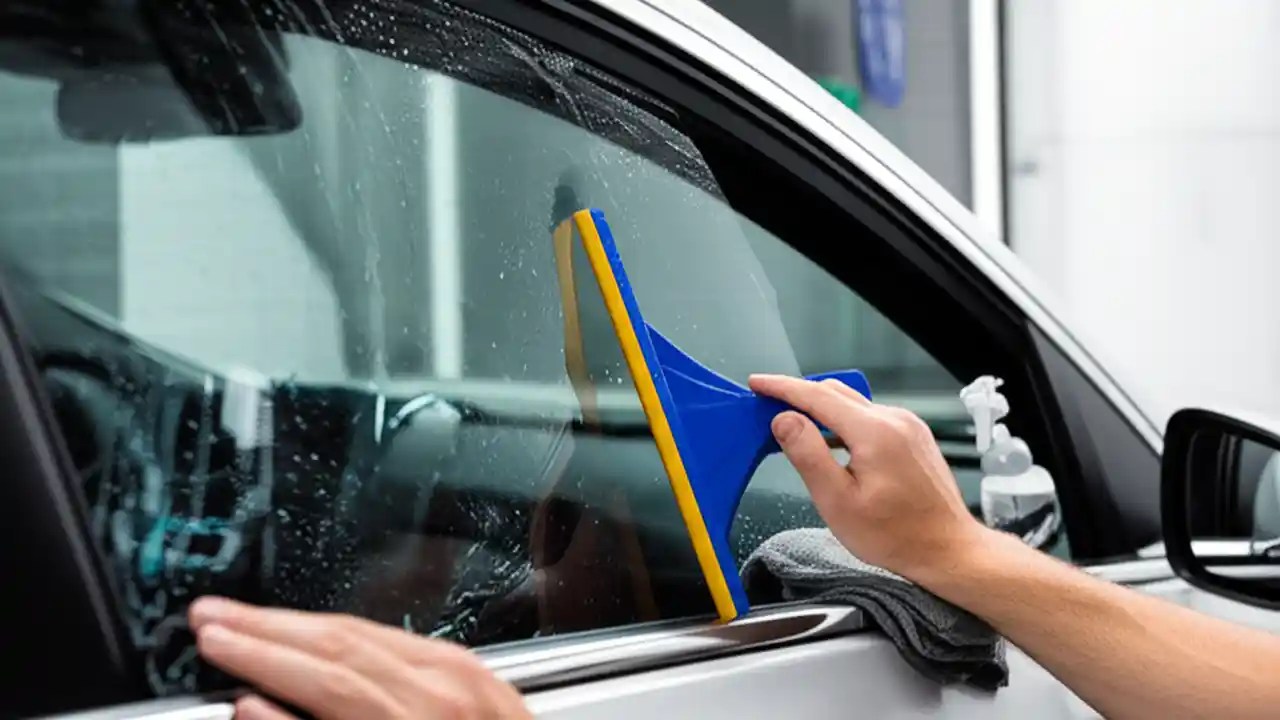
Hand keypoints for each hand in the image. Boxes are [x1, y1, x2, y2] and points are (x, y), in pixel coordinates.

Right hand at [189, 597, 529, 719]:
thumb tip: (254, 706)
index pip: (320, 674)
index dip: (257, 652)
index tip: (211, 638)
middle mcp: (443, 688)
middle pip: (338, 641)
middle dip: (266, 625)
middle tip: (211, 614)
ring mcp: (463, 674)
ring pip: (365, 631)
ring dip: (298, 621)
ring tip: (246, 616)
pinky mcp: (473, 671)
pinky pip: (398, 638)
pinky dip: (348, 631)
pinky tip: (316, 629)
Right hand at [748, 374, 987, 582]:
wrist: (947, 549)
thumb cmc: (895, 535)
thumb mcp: (838, 501)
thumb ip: (808, 455)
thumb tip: (784, 420)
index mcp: (874, 432)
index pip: (817, 396)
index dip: (782, 387)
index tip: (758, 383)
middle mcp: (895, 420)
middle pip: (836, 393)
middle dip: (799, 396)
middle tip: (769, 405)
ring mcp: (908, 426)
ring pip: (854, 404)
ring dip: (822, 410)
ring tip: (796, 427)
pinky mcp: (914, 436)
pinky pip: (871, 417)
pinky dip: (845, 422)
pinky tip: (832, 442)